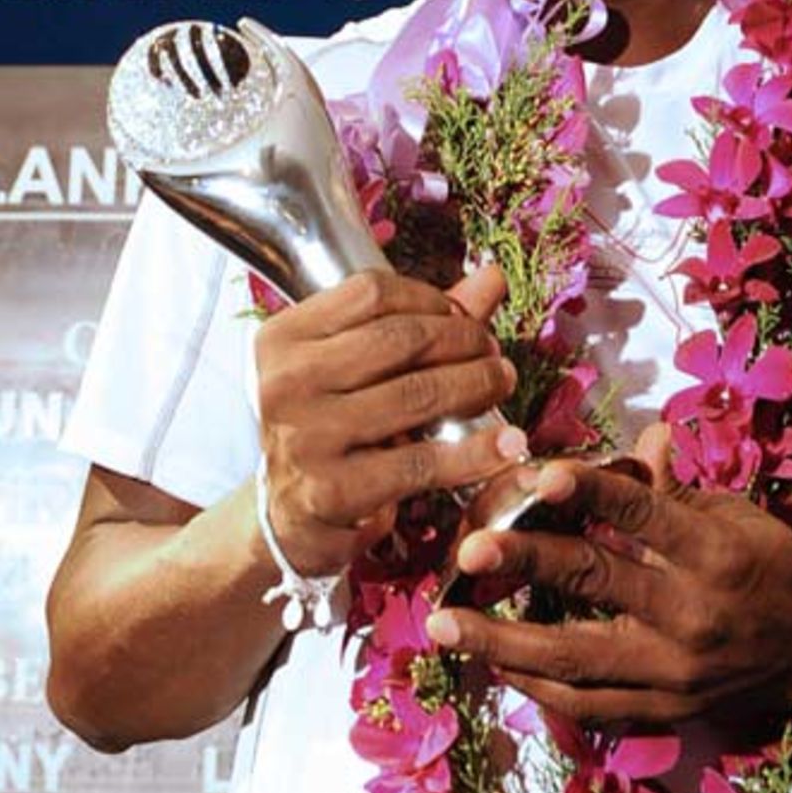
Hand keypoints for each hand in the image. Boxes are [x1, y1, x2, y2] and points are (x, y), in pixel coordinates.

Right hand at [255, 265, 524, 575]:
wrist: (294, 515)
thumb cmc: (333, 425)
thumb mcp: (361, 366)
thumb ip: (423, 319)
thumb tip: (493, 277)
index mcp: (284, 337)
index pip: (372, 292)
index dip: (431, 299)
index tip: (461, 317)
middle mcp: (286, 382)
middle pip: (402, 338)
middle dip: (464, 340)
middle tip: (493, 353)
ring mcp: (306, 437)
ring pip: (418, 393)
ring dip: (477, 384)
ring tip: (503, 383)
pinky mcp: (333, 490)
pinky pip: (422, 461)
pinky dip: (475, 452)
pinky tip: (507, 445)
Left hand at [425, 424, 791, 723]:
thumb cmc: (776, 566)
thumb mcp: (736, 515)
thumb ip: (673, 490)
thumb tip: (639, 440)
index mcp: (716, 554)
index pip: (644, 515)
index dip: (592, 491)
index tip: (541, 473)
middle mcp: (692, 614)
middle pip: (595, 585)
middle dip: (525, 564)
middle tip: (467, 551)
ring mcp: (674, 671)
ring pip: (575, 659)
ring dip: (503, 642)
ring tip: (446, 625)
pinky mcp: (664, 708)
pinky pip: (587, 702)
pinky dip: (536, 683)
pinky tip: (494, 661)